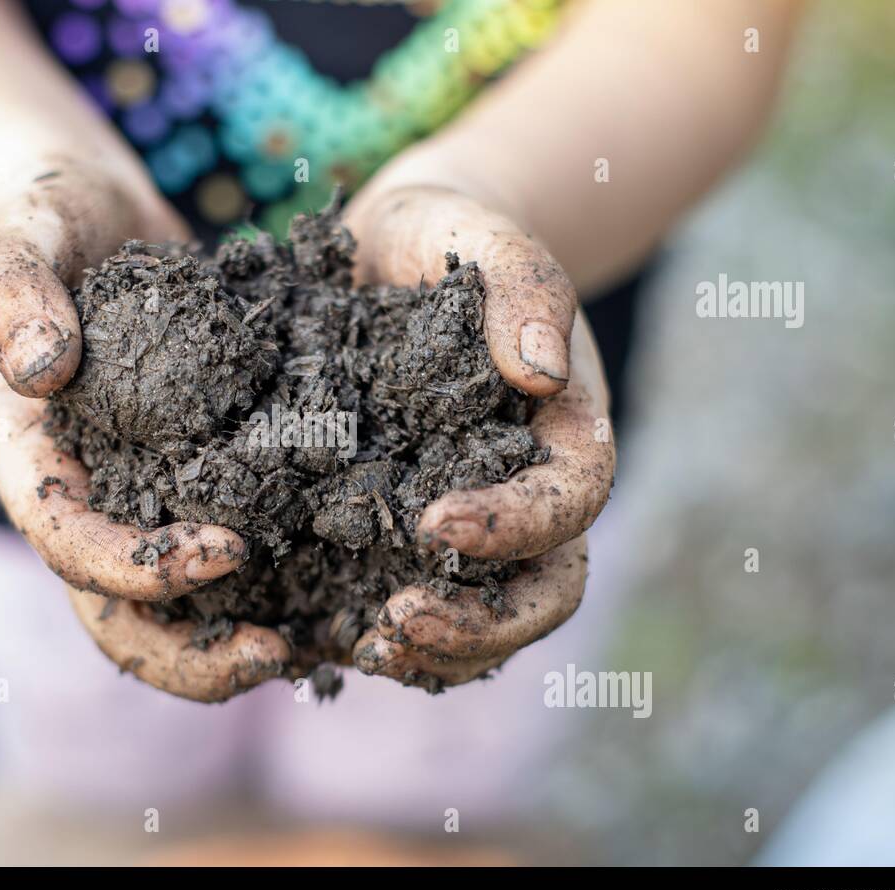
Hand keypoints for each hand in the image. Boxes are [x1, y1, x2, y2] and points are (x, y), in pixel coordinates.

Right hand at [0, 159, 291, 700]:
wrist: (84, 210)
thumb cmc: (44, 214)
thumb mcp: (23, 230)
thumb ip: (14, 287)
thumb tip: (39, 367)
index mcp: (29, 457)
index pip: (68, 540)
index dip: (137, 566)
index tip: (226, 555)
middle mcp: (82, 495)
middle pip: (117, 611)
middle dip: (189, 651)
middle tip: (277, 658)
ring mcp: (136, 492)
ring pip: (174, 602)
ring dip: (233, 636)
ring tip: (317, 645)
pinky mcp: (189, 473)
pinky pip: (226, 543)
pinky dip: (273, 577)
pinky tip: (342, 582)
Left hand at [342, 183, 614, 690]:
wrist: (389, 254)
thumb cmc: (447, 239)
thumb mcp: (485, 235)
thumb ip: (526, 286)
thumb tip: (541, 373)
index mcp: (562, 433)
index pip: (570, 503)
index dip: (516, 527)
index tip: (436, 521)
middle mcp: (525, 494)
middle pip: (543, 591)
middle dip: (483, 623)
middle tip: (399, 620)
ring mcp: (469, 524)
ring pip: (486, 620)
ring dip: (437, 651)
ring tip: (364, 648)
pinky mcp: (401, 535)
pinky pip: (412, 602)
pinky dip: (383, 634)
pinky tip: (325, 635)